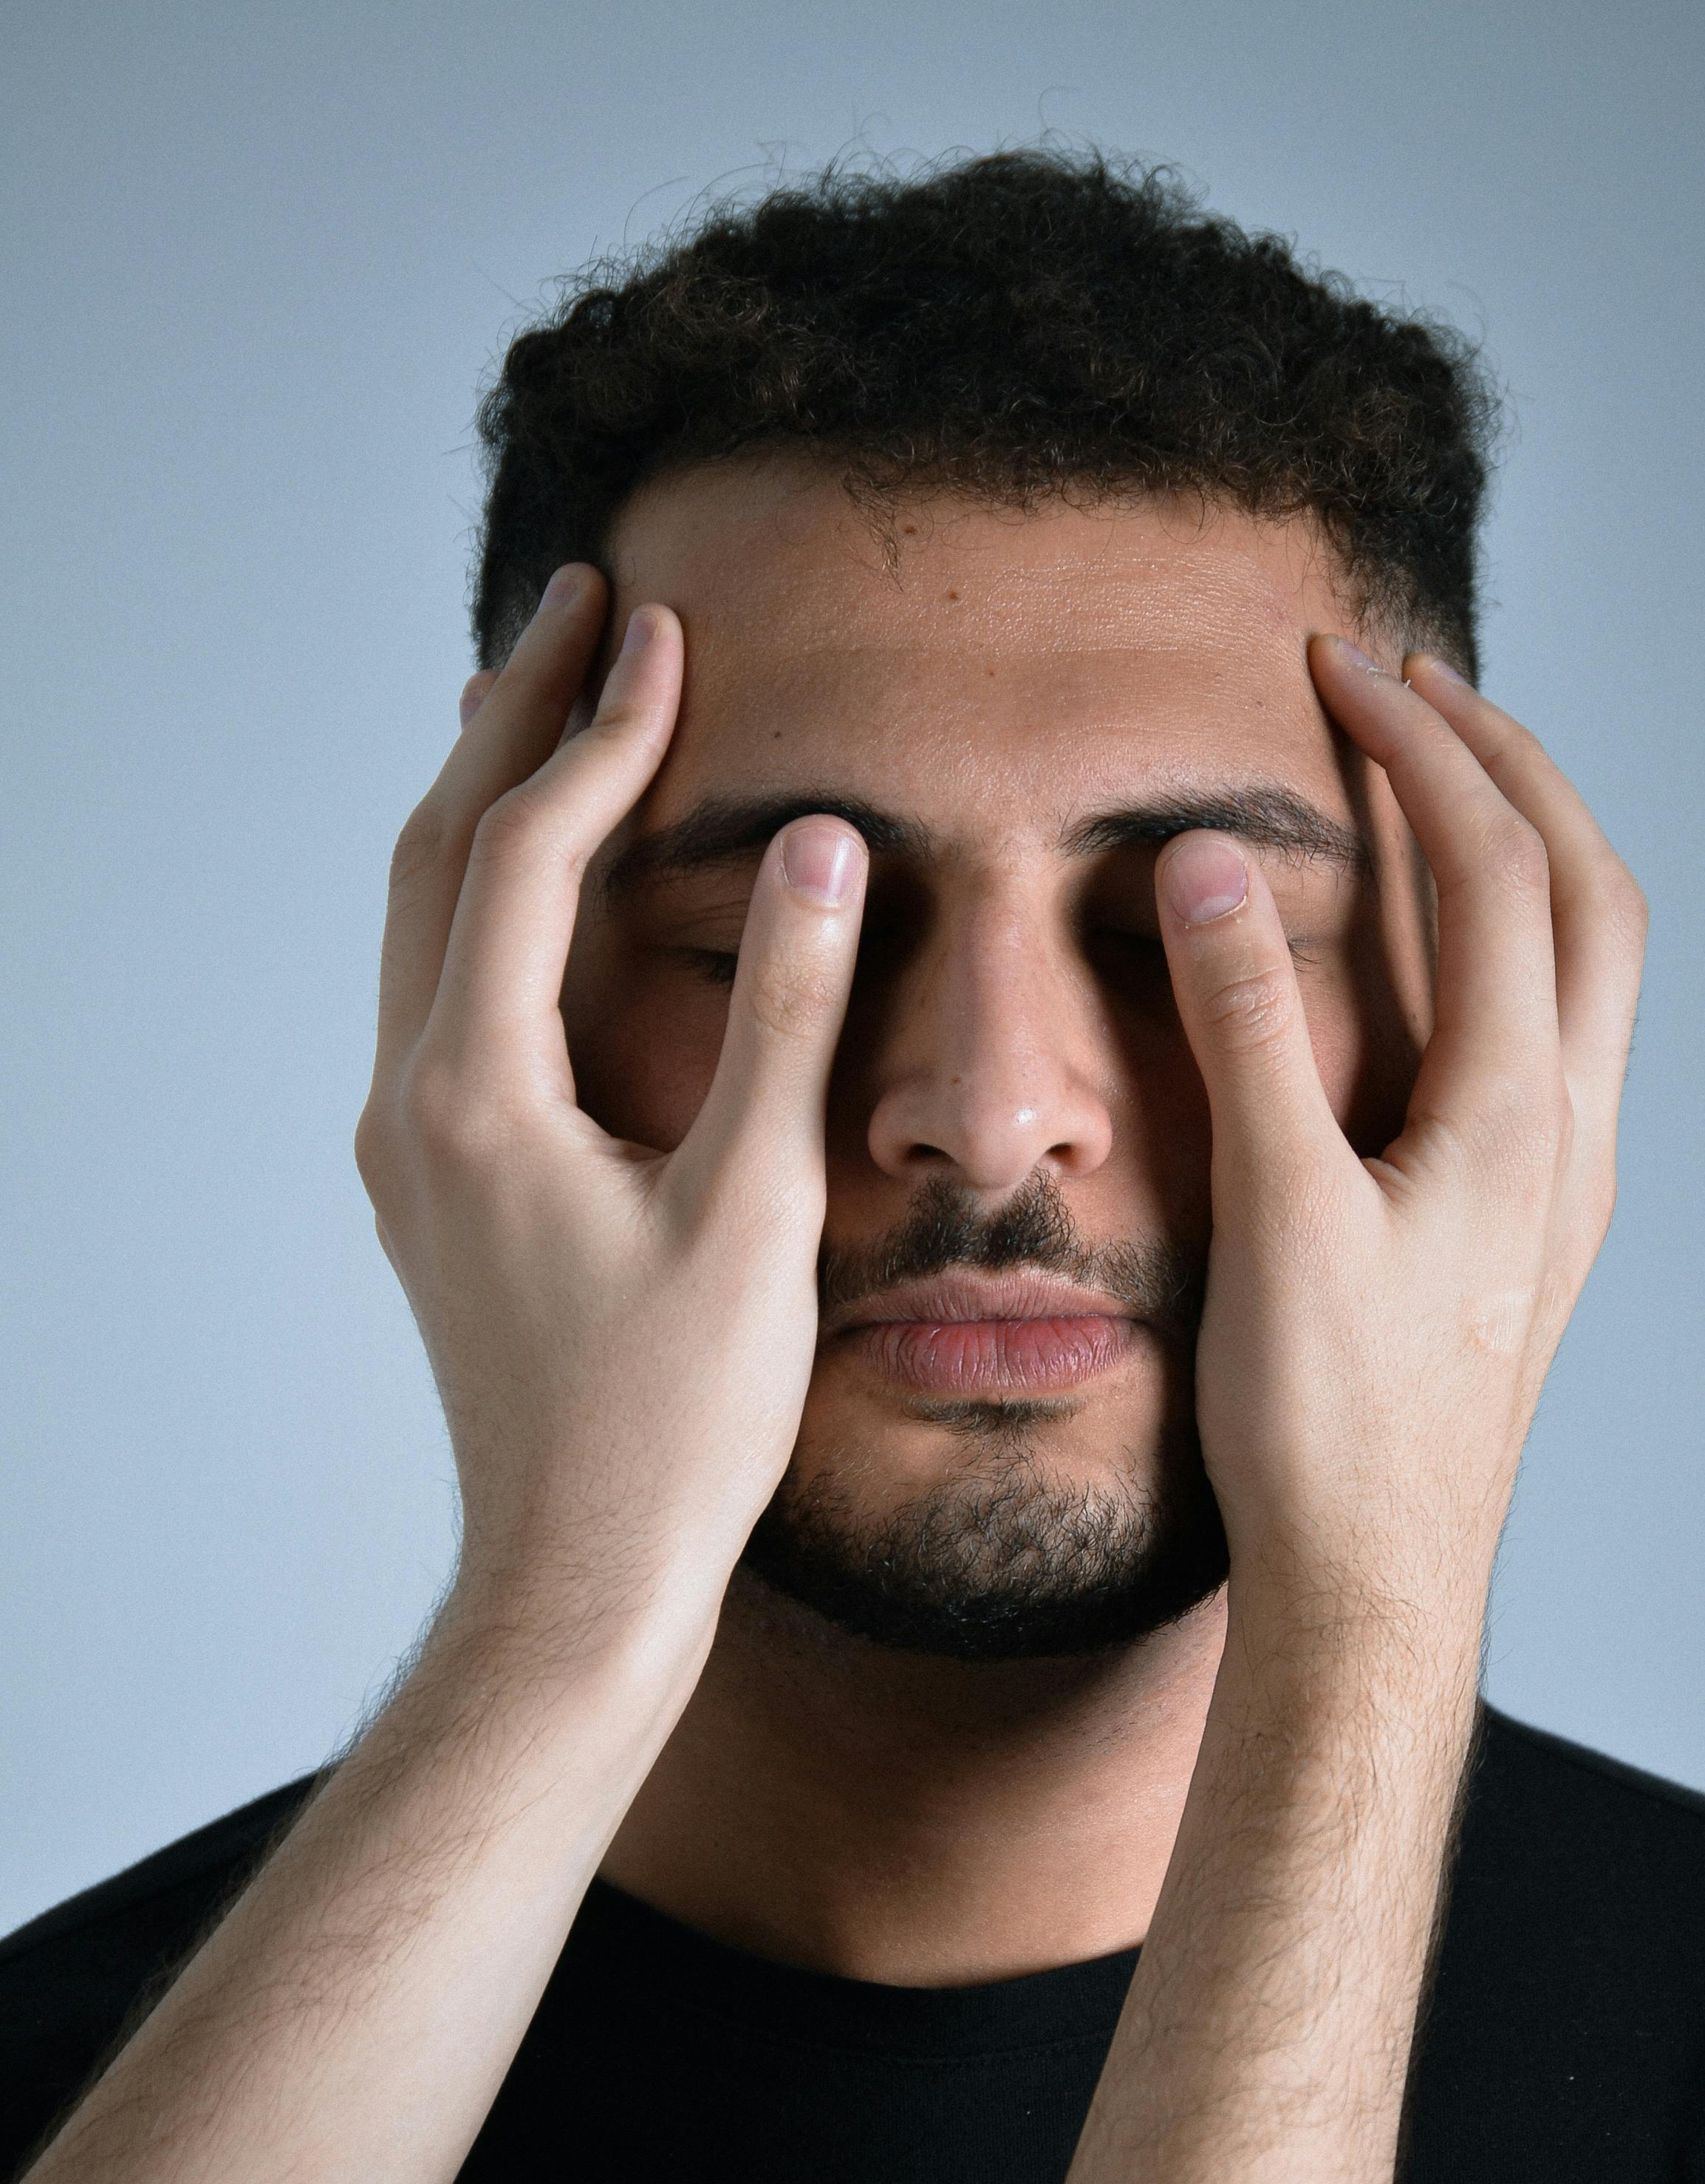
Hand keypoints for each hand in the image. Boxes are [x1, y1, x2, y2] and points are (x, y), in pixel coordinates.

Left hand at [354, 566, 865, 1652]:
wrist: (580, 1575)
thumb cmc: (675, 1422)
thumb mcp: (754, 1210)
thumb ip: (783, 1018)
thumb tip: (816, 850)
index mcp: (477, 1094)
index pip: (522, 856)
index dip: (602, 735)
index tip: (667, 636)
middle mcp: (412, 1103)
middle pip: (434, 856)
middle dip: (510, 721)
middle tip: (581, 608)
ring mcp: (409, 1147)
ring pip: (419, 922)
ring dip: (486, 803)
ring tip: (551, 703)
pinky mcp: (434, 1186)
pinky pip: (437, 991)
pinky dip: (485, 900)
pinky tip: (541, 886)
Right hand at [1155, 640, 1645, 1641]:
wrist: (1376, 1584)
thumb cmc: (1324, 1427)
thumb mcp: (1273, 1213)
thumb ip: (1246, 1034)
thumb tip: (1210, 869)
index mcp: (1517, 1112)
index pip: (1494, 868)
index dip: (1421, 748)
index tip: (1341, 670)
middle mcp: (1572, 1134)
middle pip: (1588, 890)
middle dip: (1510, 767)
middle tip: (1421, 688)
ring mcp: (1568, 1185)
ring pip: (1597, 967)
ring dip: (1536, 854)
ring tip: (1454, 790)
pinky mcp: (1538, 1231)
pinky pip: (1568, 1040)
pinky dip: (1525, 950)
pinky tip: (1456, 973)